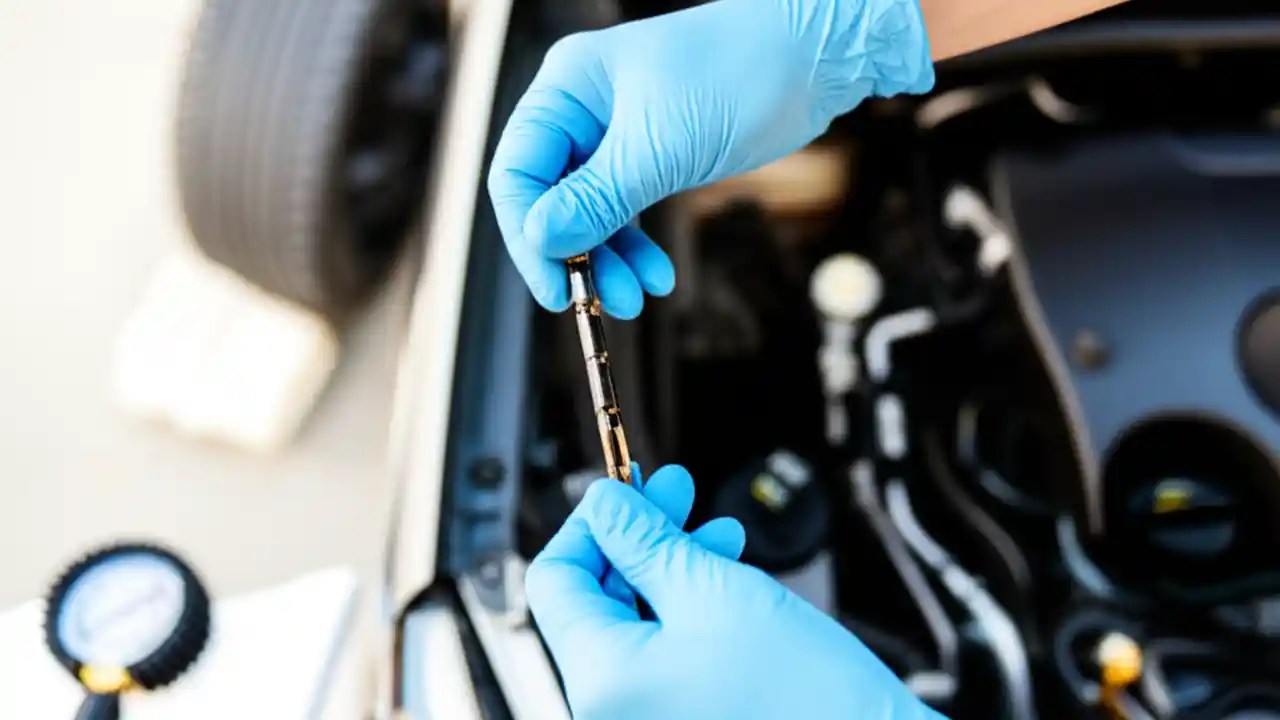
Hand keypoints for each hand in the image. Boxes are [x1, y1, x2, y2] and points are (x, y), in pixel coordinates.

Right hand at [488, 0, 932, 317]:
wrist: (815, 54)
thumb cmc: (741, 72)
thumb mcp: (660, 148)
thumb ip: (595, 199)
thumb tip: (541, 239)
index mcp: (567, 88)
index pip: (517, 172)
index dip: (528, 236)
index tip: (554, 287)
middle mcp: (583, 108)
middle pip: (549, 197)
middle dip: (574, 253)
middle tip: (598, 300)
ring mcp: (617, 131)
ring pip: (589, 210)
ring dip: (608, 259)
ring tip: (633, 297)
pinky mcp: (653, 151)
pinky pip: (625, 207)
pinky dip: (636, 245)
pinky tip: (655, 274)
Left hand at [525, 466, 943, 719]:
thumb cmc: (803, 696)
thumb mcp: (711, 590)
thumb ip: (643, 541)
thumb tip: (603, 504)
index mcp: (600, 682)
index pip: (554, 581)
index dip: (588, 522)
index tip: (625, 488)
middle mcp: (610, 709)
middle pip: (595, 598)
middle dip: (639, 536)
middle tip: (675, 489)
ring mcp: (646, 717)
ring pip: (634, 620)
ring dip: (672, 563)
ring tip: (719, 530)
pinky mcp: (682, 718)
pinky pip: (663, 651)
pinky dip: (689, 606)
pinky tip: (727, 573)